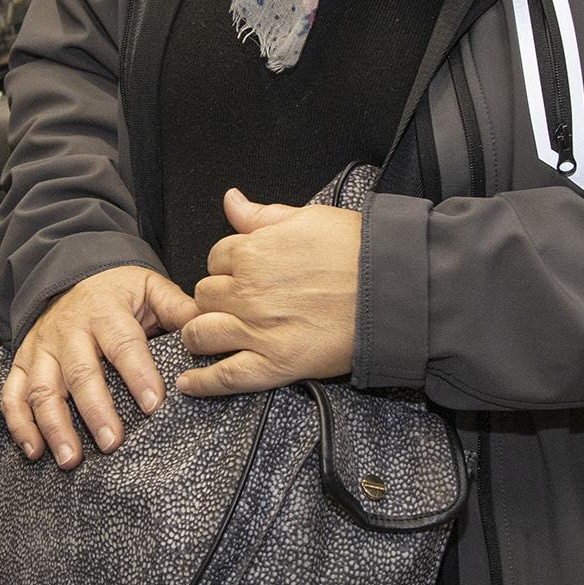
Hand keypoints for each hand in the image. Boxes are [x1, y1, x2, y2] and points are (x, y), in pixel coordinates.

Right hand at [2, 264, 197, 468]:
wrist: (69, 272)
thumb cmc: (116, 290)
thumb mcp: (148, 288)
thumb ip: (177, 308)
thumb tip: (207, 326)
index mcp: (105, 312)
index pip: (123, 344)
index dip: (137, 374)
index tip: (153, 405)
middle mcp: (69, 331)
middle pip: (80, 373)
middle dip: (95, 410)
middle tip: (111, 443)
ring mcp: (42, 349)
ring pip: (42, 389)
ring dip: (54, 426)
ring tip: (71, 458)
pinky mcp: (23, 362)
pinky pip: (13, 395)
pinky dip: (19, 424)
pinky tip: (34, 450)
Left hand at [180, 190, 358, 396]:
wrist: (394, 289)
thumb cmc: (359, 251)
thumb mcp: (308, 218)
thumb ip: (263, 215)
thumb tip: (232, 201)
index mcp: (253, 251)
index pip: (216, 259)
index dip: (228, 267)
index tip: (241, 275)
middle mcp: (246, 291)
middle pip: (205, 295)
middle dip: (215, 299)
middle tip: (235, 305)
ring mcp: (257, 329)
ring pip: (201, 333)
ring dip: (201, 334)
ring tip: (210, 338)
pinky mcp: (274, 364)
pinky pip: (223, 376)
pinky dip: (202, 383)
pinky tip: (189, 384)